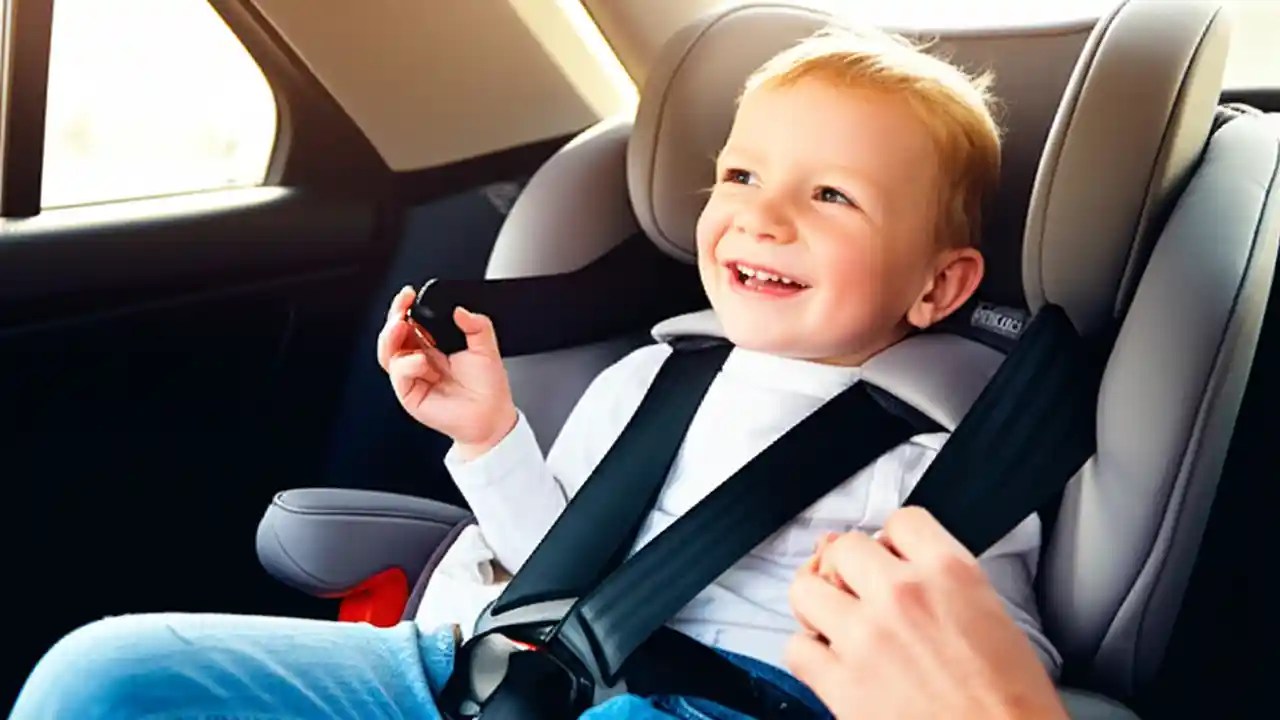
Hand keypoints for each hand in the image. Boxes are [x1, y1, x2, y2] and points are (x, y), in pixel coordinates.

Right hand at [376, 286, 516, 456]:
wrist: (491, 417)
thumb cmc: (487, 387)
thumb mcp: (486, 348)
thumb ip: (478, 325)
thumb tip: (461, 310)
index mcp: (432, 344)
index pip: (410, 321)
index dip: (405, 307)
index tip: (409, 294)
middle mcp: (418, 358)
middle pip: (393, 334)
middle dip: (394, 317)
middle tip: (402, 309)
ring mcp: (412, 376)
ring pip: (388, 352)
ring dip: (391, 337)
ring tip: (402, 325)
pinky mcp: (409, 394)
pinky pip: (399, 375)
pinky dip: (407, 365)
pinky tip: (421, 362)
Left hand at [786, 507, 1067, 719]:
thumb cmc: (1014, 705)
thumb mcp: (996, 619)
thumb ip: (945, 584)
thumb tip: (902, 570)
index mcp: (950, 573)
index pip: (902, 521)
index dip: (894, 542)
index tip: (893, 559)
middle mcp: (902, 595)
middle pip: (846, 548)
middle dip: (851, 569)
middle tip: (861, 593)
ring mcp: (865, 637)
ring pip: (806, 589)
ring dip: (818, 604)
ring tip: (835, 623)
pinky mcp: (841, 684)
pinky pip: (797, 648)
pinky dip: (810, 654)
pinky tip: (832, 664)